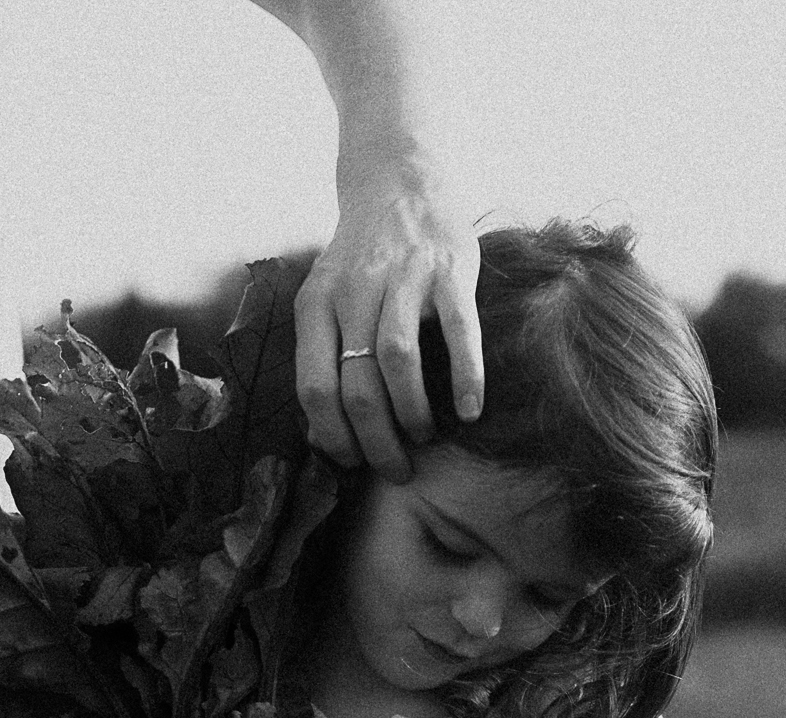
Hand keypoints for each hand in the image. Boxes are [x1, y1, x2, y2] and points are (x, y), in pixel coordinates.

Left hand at [296, 162, 482, 482]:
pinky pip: (459, 331)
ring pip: (397, 362)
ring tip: (425, 437)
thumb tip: (327, 433)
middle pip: (358, 386)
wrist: (399, 180)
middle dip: (377, 441)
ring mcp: (404, 279)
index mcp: (316, 305)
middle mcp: (354, 292)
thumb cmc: (362, 257)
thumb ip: (324, 354)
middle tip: (397, 469)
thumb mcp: (326, 297)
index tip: (354, 464)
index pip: (315, 389)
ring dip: (412, 413)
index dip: (334, 437)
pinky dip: (465, 376)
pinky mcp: (451, 270)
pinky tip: (470, 410)